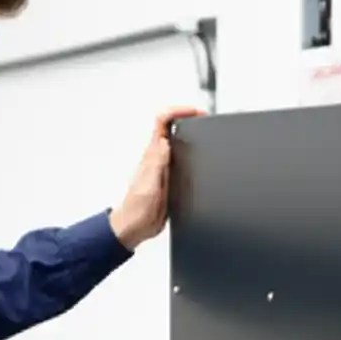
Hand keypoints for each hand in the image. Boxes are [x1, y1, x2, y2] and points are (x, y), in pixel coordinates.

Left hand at [109, 106, 205, 250]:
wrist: (136, 227)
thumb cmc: (137, 209)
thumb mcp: (148, 185)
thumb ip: (156, 163)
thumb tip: (164, 141)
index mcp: (152, 155)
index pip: (162, 123)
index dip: (177, 112)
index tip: (194, 112)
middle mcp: (157, 157)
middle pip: (170, 128)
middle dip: (186, 117)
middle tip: (203, 115)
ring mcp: (164, 167)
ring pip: (176, 142)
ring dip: (188, 132)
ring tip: (204, 128)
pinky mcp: (169, 179)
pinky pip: (180, 160)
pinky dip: (190, 152)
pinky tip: (198, 155)